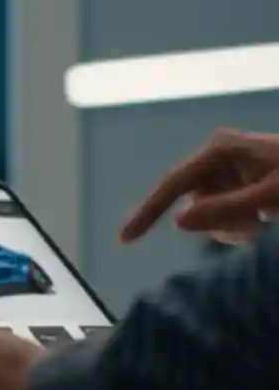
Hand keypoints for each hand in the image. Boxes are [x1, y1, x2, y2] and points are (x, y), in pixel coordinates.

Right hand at [120, 127, 278, 245]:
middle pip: (192, 205)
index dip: (148, 213)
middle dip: (219, 223)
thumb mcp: (271, 197)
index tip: (124, 240)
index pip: (172, 184)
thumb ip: (225, 209)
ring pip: (205, 215)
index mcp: (220, 149)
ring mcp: (224, 172)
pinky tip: (263, 220)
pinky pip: (219, 216)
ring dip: (232, 228)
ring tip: (265, 224)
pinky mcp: (233, 185)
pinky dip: (238, 226)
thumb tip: (178, 221)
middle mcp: (216, 157)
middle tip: (256, 227)